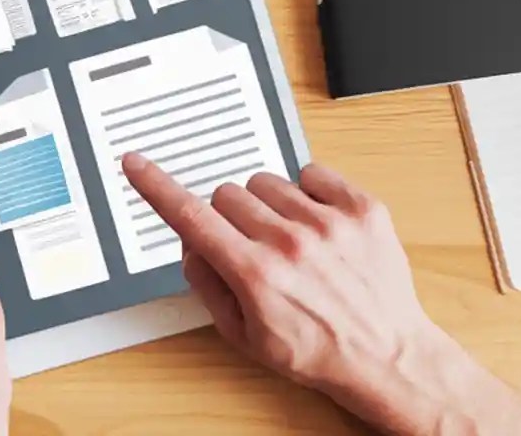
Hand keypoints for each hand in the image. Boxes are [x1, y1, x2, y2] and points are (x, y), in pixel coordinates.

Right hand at [122, 156, 520, 434]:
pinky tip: (317, 226)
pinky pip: (312, 173)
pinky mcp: (361, 208)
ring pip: (267, 182)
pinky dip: (308, 193)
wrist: (385, 355)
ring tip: (291, 241)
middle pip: (227, 194)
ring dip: (268, 205)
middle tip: (251, 247)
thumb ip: (206, 282)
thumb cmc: (316, 350)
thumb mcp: (243, 334)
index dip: (155, 186)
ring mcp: (328, 222)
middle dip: (229, 217)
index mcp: (254, 273)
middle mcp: (289, 241)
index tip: (135, 164)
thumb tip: (191, 241)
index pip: (190, 216)